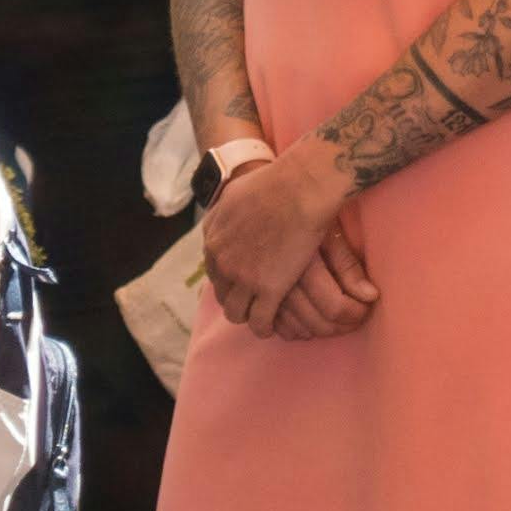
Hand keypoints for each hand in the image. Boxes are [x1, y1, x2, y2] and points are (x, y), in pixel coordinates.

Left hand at [200, 141, 373, 338]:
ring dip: (248, 316)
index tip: (242, 283)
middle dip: (236, 299)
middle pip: (222, 294)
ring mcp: (242, 278)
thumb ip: (223, 215)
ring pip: (236, 313)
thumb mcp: (232, 196)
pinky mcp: (267, 290)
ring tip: (263, 316)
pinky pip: (260, 322)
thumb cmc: (272, 183)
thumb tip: (223, 221)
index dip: (228, 280)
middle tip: (254, 302)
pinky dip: (264, 327)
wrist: (298, 188)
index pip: (213, 272)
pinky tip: (274, 325)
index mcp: (212, 240)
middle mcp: (221, 261)